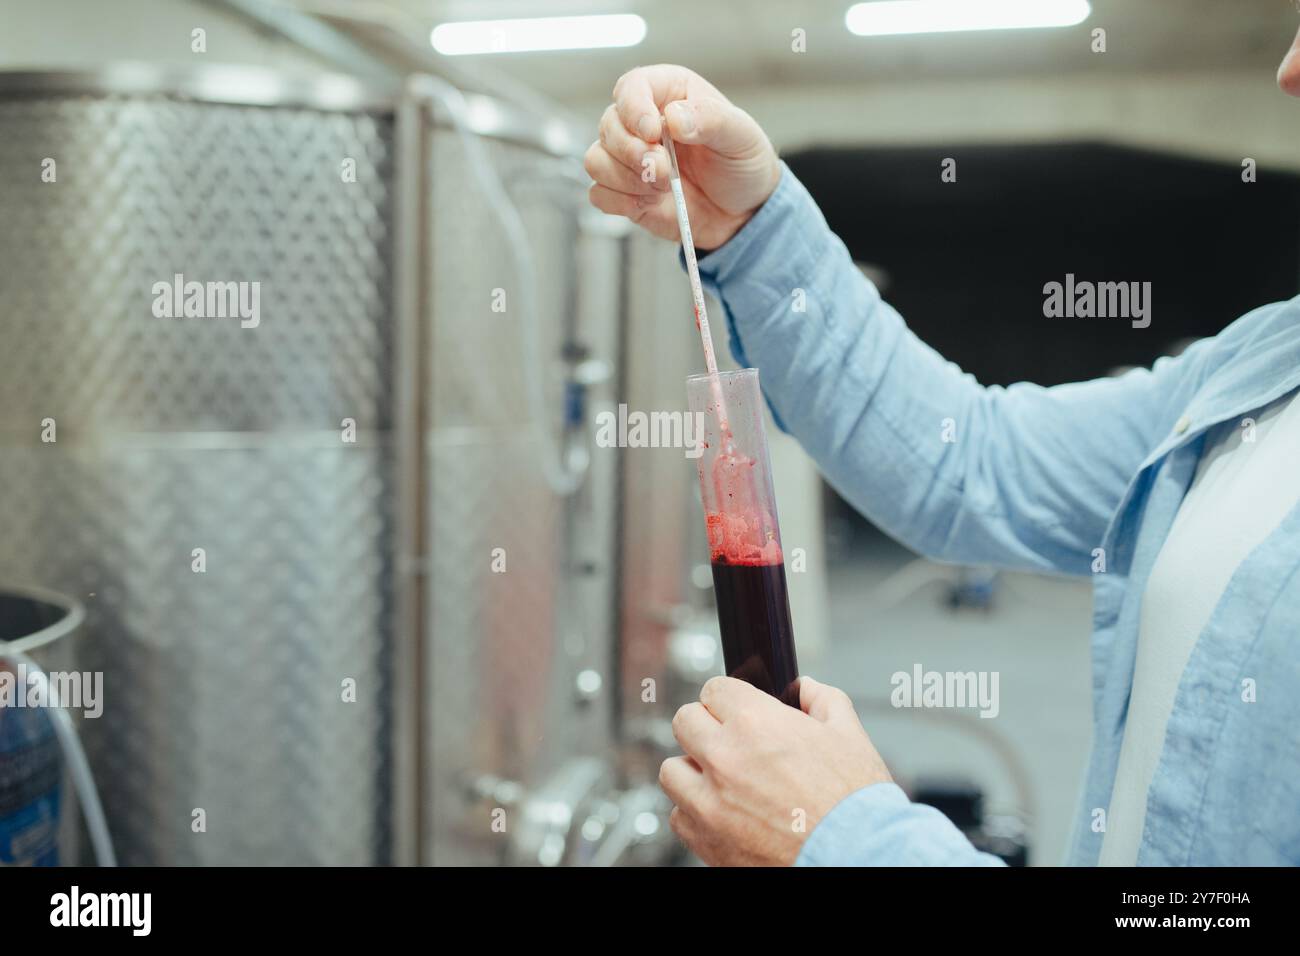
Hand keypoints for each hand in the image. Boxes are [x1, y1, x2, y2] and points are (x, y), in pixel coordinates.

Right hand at [585, 64, 780, 249]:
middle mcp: (641, 123)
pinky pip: (599, 194)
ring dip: (627, 179)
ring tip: (663, 188)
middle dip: (633, 153)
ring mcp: (629, 159)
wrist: (742, 211)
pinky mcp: (623, 192)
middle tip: (667, 171)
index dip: (634, 109)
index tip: (653, 132)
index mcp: (668, 94)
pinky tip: (651, 203)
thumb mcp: (741, 135)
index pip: (631, 87)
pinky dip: (621, 202)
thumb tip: (674, 118)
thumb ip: (711, 120)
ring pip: (596, 161)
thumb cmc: (742, 163)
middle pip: (608, 126)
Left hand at [660, 675, 891, 865]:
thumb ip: (822, 698)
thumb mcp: (849, 734)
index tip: (736, 710)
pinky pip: (679, 815)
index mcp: (755, 723)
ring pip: (673, 769)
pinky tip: (724, 813)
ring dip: (694, 769)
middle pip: (685, 721)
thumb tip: (804, 687)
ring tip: (722, 779)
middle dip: (706, 726)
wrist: (857, 860)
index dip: (729, 698)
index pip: (714, 689)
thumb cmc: (855, 803)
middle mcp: (724, 758)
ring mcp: (710, 802)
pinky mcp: (706, 840)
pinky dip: (696, 812)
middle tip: (728, 741)